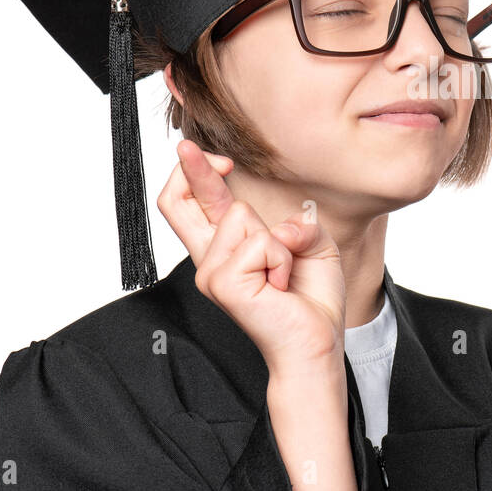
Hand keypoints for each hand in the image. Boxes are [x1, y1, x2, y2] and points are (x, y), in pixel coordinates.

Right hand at [157, 139, 346, 374]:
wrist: (317, 342)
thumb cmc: (311, 297)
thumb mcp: (312, 244)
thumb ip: (297, 224)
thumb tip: (282, 228)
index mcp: (225, 248)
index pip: (191, 204)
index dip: (193, 172)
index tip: (204, 152)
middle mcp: (211, 260)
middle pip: (174, 202)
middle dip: (189, 168)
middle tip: (188, 147)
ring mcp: (212, 273)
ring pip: (241, 214)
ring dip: (278, 239)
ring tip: (282, 273)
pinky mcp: (223, 284)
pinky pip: (260, 242)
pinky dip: (282, 256)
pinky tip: (281, 284)